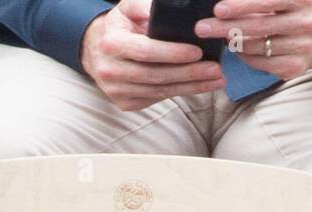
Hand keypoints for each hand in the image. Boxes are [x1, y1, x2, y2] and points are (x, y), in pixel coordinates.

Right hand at [79, 0, 225, 110]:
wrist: (96, 51)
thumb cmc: (121, 25)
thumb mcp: (128, 7)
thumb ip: (144, 5)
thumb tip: (163, 7)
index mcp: (112, 43)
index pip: (145, 51)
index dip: (172, 53)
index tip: (197, 52)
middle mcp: (109, 70)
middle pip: (154, 75)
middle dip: (188, 73)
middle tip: (215, 70)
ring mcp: (115, 90)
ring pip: (158, 90)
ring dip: (190, 87)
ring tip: (215, 80)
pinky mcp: (123, 102)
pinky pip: (155, 98)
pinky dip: (179, 92)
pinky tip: (198, 86)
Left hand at [197, 0, 311, 79]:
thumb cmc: (290, 13)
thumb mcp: (283, 0)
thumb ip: (257, 0)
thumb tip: (225, 5)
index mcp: (302, 0)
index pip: (269, 1)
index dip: (242, 5)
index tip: (218, 9)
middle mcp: (306, 22)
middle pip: (258, 26)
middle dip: (226, 27)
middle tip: (201, 28)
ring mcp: (302, 46)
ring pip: (256, 46)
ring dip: (233, 42)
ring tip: (220, 37)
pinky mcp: (294, 67)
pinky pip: (259, 63)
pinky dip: (244, 56)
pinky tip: (238, 49)